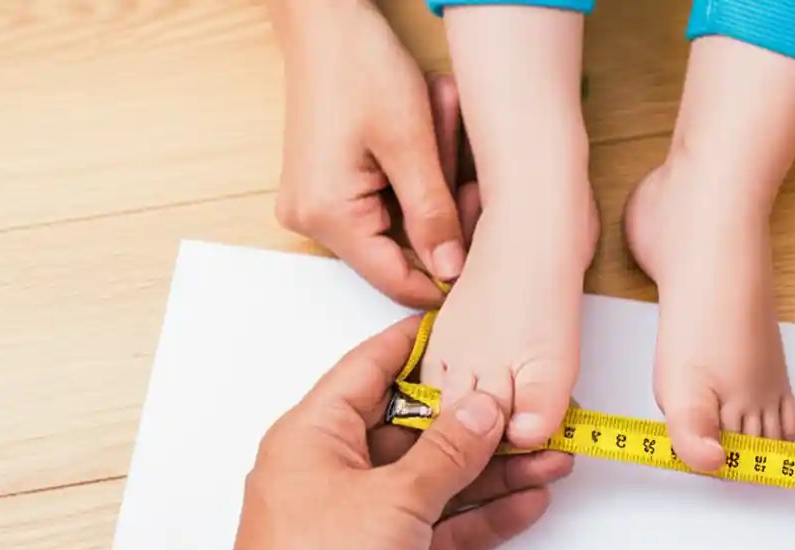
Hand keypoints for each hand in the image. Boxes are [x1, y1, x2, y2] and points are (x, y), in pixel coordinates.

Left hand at [209, 317, 571, 549]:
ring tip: (548, 457)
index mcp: (315, 436)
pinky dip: (480, 520)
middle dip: (475, 423)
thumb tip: (480, 409)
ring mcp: (360, 524)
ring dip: (491, 474)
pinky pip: (440, 531)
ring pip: (435, 483)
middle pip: (414, 431)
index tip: (460, 327)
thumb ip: (446, 451)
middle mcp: (334, 474)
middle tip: (527, 407)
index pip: (370, 370)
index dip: (416, 347)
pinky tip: (524, 504)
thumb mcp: (392, 497)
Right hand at [272, 0, 466, 307]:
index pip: (395, 279)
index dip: (444, 275)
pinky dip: (409, 176)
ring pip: (394, 223)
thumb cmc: (360, 67)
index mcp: (327, 215)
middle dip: (440, 213)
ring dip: (428, 187)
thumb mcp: (411, 144)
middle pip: (397, 249)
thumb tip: (452, 270)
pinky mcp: (323, 187)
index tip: (484, 257)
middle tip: (464, 163)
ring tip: (438, 130)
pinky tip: (423, 136)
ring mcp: (313, 204)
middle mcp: (310, 219)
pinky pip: (380, 201)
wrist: (324, 21)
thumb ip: (433, 215)